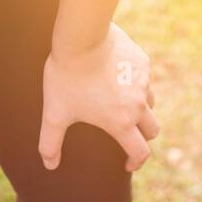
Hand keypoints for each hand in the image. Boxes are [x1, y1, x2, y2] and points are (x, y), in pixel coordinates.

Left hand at [39, 23, 158, 171]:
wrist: (81, 36)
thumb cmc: (67, 76)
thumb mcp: (54, 112)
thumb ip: (50, 142)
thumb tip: (49, 164)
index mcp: (121, 122)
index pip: (140, 152)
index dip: (136, 163)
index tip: (128, 164)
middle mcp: (138, 105)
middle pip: (152, 130)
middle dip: (143, 137)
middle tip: (128, 135)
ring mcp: (143, 82)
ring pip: (150, 103)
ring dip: (141, 110)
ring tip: (122, 106)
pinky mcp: (143, 62)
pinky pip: (144, 78)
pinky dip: (135, 84)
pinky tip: (118, 77)